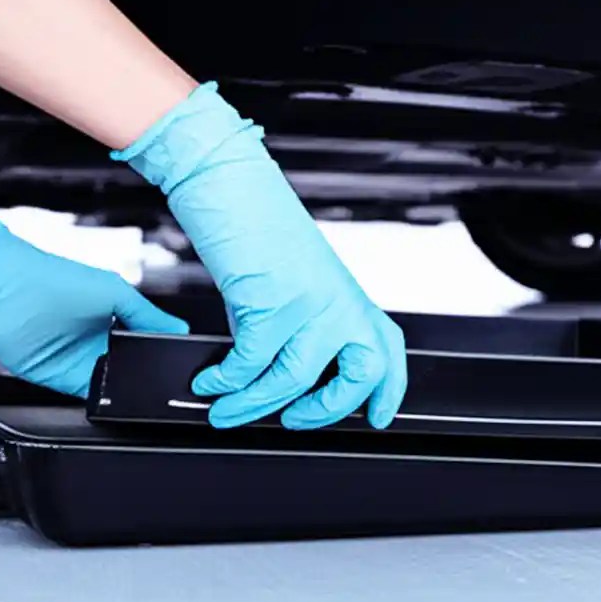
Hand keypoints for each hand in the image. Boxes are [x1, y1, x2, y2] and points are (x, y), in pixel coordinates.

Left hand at [0, 218, 188, 396]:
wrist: (2, 290)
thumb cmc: (52, 278)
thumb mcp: (114, 291)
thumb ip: (147, 315)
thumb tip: (179, 329)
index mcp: (112, 316)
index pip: (142, 341)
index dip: (158, 352)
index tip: (176, 362)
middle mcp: (95, 339)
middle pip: (128, 366)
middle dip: (142, 374)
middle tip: (161, 382)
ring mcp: (76, 359)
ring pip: (109, 383)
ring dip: (121, 388)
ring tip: (137, 389)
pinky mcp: (57, 377)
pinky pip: (85, 396)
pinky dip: (98, 399)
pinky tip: (110, 395)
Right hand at [111, 82, 406, 429]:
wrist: (227, 180)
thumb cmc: (255, 224)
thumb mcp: (294, 279)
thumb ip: (300, 323)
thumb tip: (276, 372)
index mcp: (348, 294)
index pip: (388, 350)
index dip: (390, 390)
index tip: (378, 417)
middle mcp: (339, 298)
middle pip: (359, 375)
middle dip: (322, 411)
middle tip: (291, 420)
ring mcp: (311, 300)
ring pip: (292, 378)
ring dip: (251, 403)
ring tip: (224, 407)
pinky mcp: (274, 300)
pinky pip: (250, 361)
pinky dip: (225, 380)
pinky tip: (210, 380)